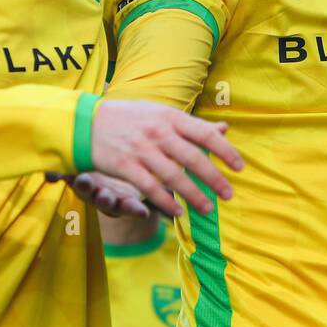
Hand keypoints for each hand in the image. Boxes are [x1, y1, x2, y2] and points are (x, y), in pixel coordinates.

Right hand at [63, 100, 243, 217]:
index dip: (225, 151)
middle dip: (214, 178)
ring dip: (193, 195)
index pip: (205, 134)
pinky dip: (165, 201)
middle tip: (229, 194)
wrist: (87, 122)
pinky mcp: (125, 166)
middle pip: (193, 158)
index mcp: (170, 117)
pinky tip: (178, 212)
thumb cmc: (131, 119)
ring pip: (174, 176)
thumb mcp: (163, 114)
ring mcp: (142, 149)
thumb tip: (225, 130)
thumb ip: (192, 126)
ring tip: (208, 209)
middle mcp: (158, 132)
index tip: (240, 167)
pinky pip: (150, 187)